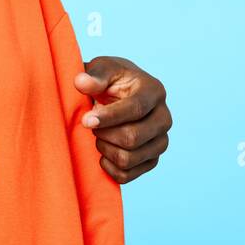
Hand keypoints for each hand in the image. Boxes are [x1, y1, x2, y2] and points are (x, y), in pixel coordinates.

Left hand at [74, 56, 170, 183]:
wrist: (115, 93)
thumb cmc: (107, 79)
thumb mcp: (100, 69)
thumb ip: (93, 76)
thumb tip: (81, 82)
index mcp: (153, 91)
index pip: (135, 109)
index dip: (108, 117)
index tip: (86, 120)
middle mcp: (163, 117)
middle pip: (133, 138)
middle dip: (104, 133)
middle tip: (91, 124)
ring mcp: (160, 141)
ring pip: (129, 158)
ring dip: (105, 149)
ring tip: (98, 135)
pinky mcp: (152, 159)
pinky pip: (127, 175)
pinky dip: (109, 167)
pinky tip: (102, 152)